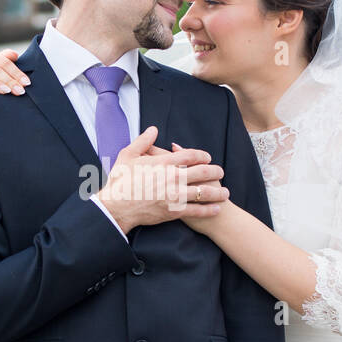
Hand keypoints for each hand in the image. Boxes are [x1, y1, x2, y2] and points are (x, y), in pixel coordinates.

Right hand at [96, 127, 228, 233]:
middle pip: (203, 172)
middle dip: (215, 172)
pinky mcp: (174, 211)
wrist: (116, 207)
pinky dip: (208, 210)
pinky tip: (216, 208)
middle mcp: (173, 177)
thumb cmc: (120, 181)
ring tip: (225, 192)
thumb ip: (143, 141)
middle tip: (221, 172)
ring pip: (203, 192)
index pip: (191, 155)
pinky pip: (196, 210)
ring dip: (217, 192)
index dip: (203, 156)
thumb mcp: (128, 155)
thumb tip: (153, 129)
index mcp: (164, 163)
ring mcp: (175, 195)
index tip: (207, 157)